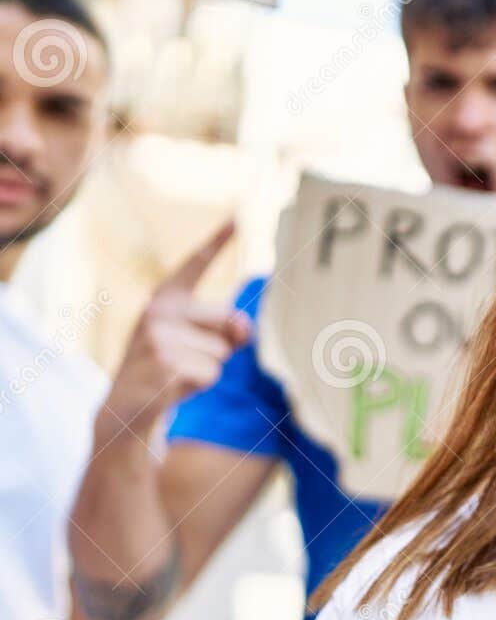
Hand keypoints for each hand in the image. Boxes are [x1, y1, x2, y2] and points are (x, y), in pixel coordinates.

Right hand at [99, 220, 248, 440]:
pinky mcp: (161, 362)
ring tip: (176, 373)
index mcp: (167, 298)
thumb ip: (232, 331)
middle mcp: (158, 309)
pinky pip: (211, 373)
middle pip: (229, 320)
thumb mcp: (204, 346)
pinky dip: (200, 386)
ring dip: (208, 370)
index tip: (239, 213)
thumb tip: (243, 326)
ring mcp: (157, 335)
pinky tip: (171, 386)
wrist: (127, 406)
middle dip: (222, 347)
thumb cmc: (171, 369)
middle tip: (187, 359)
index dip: (218, 239)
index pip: (197, 264)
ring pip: (222, 352)